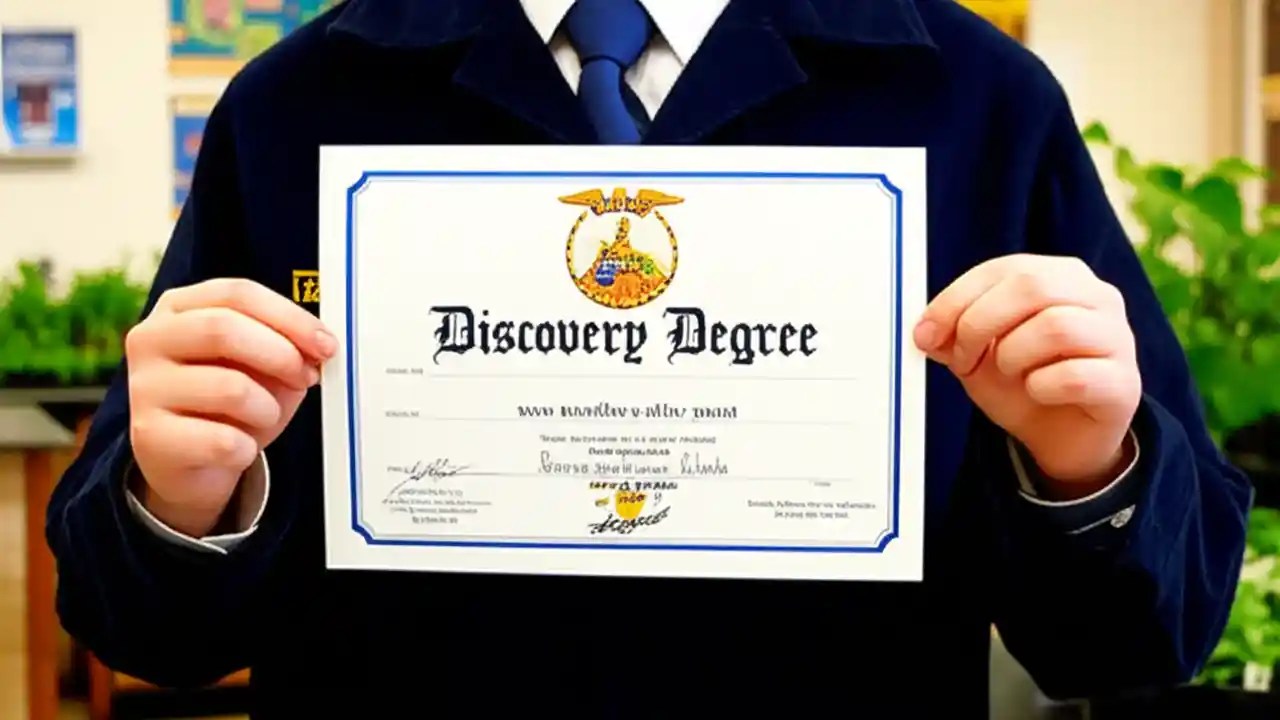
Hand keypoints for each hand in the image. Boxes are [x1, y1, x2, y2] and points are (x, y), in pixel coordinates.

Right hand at [126, 278, 336, 535]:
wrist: (188, 464)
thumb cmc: (228, 406)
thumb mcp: (261, 368)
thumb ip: (286, 348)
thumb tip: (317, 347)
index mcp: (179, 308)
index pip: (237, 294)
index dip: (289, 317)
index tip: (326, 344)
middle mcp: (151, 339)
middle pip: (223, 328)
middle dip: (281, 355)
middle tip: (307, 377)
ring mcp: (144, 387)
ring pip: (230, 388)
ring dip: (268, 408)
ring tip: (264, 417)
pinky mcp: (148, 436)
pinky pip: (223, 440)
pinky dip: (248, 448)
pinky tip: (238, 449)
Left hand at [913, 254, 1140, 492]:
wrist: (1062, 436)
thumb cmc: (1024, 382)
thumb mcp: (977, 355)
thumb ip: (951, 336)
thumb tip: (926, 331)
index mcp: (1059, 276)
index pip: (1004, 269)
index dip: (957, 299)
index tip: (926, 332)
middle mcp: (1096, 296)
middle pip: (1033, 287)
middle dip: (980, 323)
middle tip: (962, 359)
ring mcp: (1117, 337)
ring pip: (1057, 326)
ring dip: (1012, 355)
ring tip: (1008, 373)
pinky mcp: (1125, 382)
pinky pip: (1076, 376)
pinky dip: (1042, 387)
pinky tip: (1038, 393)